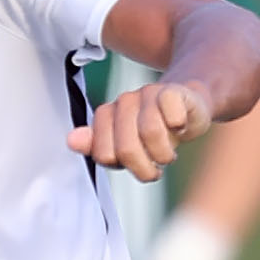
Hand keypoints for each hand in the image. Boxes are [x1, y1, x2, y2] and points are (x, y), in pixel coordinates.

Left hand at [66, 80, 213, 182]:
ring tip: (169, 152)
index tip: (137, 164)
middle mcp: (124, 101)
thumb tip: (71, 140)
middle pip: (126, 149)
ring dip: (165, 154)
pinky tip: (180, 127)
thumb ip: (97, 146)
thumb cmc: (154, 130)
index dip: (124, 167)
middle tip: (156, 165)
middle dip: (145, 168)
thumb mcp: (124, 145)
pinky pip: (172, 116)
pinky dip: (179, 128)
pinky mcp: (173, 91)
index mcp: (106, 115)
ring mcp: (148, 94)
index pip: (103, 154)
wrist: (188, 105)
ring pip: (151, 133)